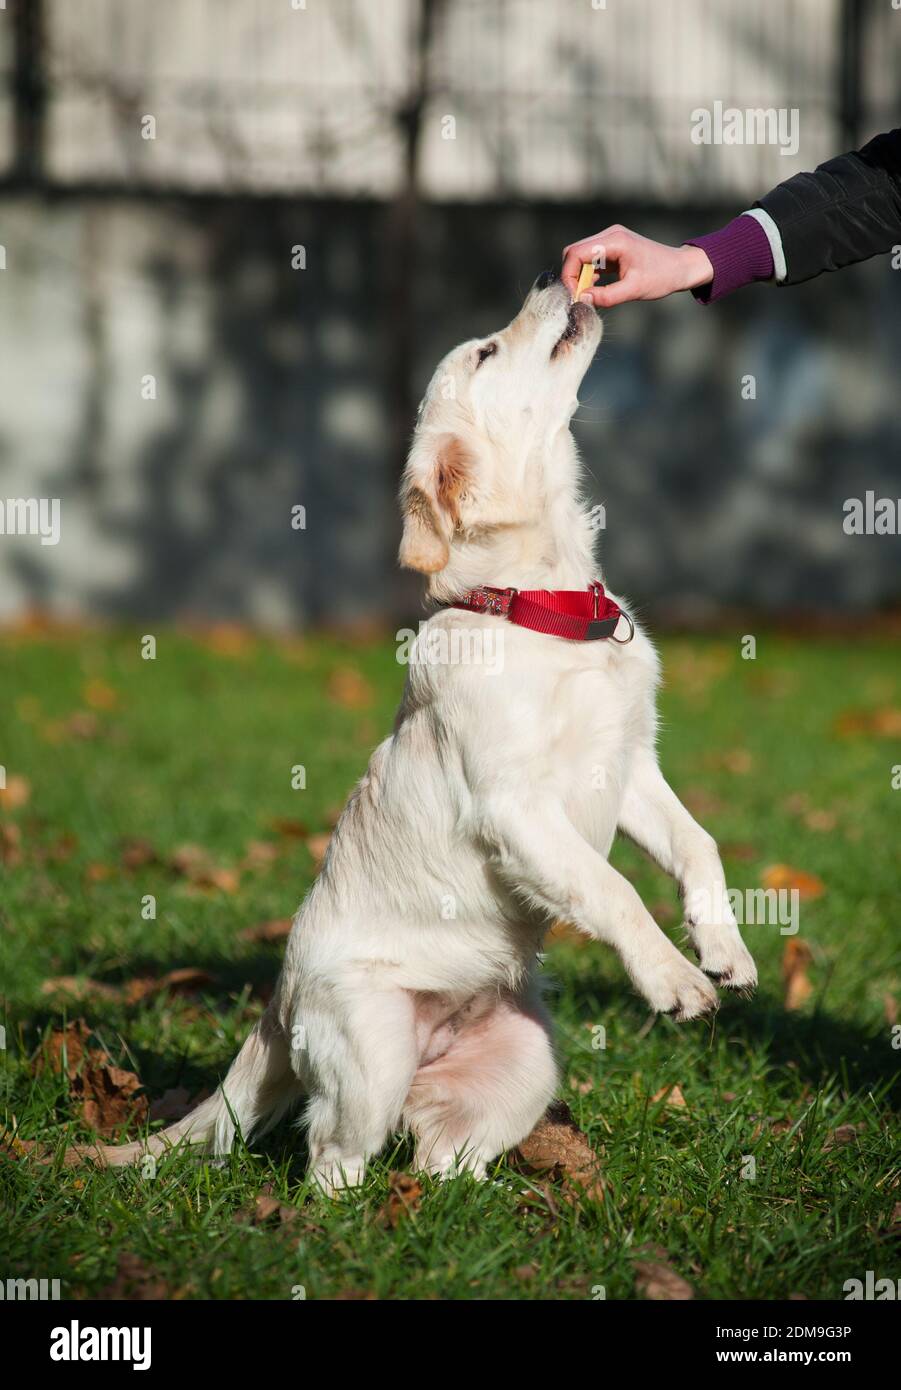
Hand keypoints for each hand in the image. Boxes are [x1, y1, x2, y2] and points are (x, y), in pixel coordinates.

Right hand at [561, 226, 712, 306]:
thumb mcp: (634, 290)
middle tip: (579, 297)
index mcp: (614, 240)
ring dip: (579, 276)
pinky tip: (594, 290)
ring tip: (587, 296)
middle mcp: (609, 235)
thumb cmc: (662, 277)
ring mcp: (610, 241)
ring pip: (580, 257)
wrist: (680, 268)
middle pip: (574, 253)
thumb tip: (582, 300)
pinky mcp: (612, 249)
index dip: (569, 275)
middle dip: (572, 276)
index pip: (576, 253)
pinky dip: (588, 275)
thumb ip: (607, 296)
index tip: (574, 296)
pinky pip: (590, 261)